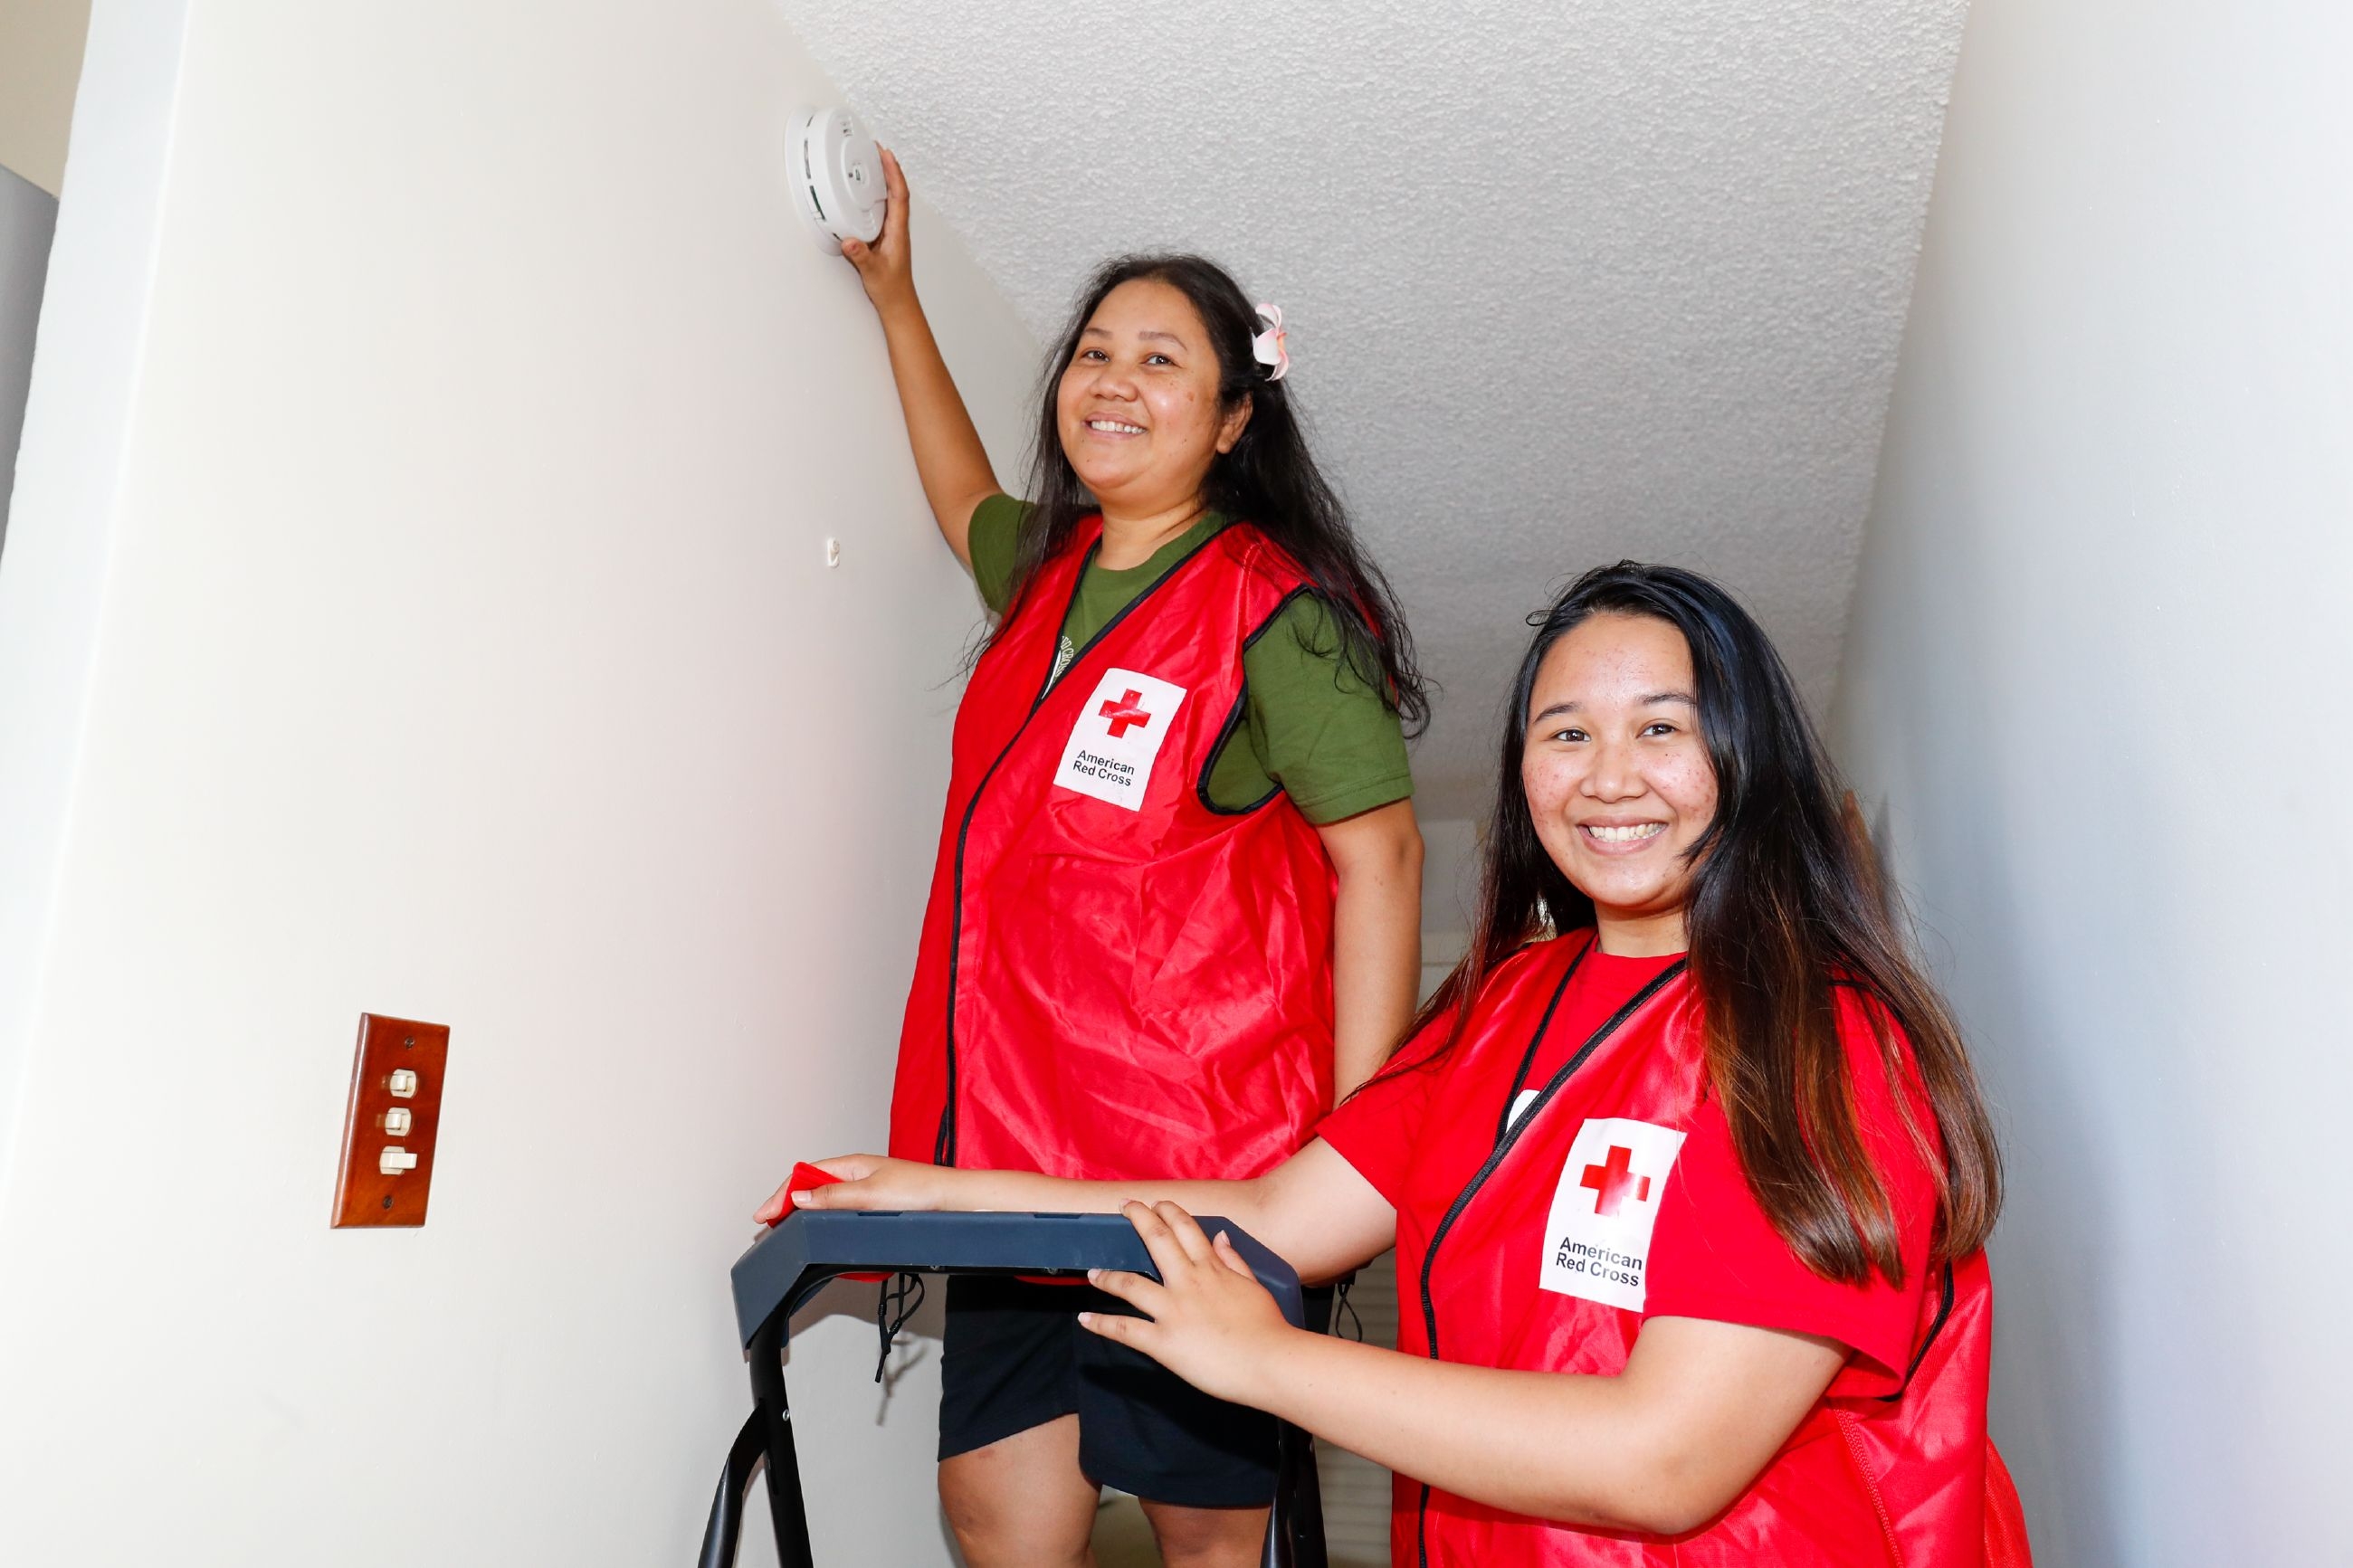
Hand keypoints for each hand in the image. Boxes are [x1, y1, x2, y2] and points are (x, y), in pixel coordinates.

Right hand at [751, 1154, 940, 1222]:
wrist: (952, 1201)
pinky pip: (840, 1210)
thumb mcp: (869, 1195)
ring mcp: (865, 1190)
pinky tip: (822, 1229)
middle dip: (787, 1203)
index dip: (781, 1194)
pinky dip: (825, 1219)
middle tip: (769, 1224)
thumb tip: (798, 1198)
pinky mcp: (876, 1205)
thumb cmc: (919, 1191)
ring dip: (805, 1212)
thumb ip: (832, 1196)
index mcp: (850, 1165)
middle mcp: (856, 1175)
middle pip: (811, 1186)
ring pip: (825, 1199)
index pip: (805, 1175)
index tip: (763, 1214)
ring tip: (788, 1228)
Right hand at [839, 147, 914, 313]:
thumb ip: (861, 257)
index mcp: (898, 231)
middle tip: (876, 149)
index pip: (899, 194)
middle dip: (888, 168)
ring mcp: (892, 231)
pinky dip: (877, 194)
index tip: (885, 155)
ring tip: (873, 162)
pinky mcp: (885, 236)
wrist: (898, 303)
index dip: (893, 173)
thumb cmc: (891, 289)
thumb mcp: (873, 272)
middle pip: (896, 190)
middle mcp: (897, 228)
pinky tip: (866, 191)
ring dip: (884, 178)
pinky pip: (883, 208)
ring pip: (891, 198)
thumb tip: (851, 241)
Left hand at [1079, 1201, 1298, 1407]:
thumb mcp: (1254, 1286)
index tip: (1156, 1203)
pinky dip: (1102, 1324)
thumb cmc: (1268, 1328)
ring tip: (1092, 1273)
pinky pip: (1125, 1330)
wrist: (1270, 1362)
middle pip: (1156, 1241)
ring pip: (1131, 1284)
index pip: (1186, 1229)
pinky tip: (1085, 1319)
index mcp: (1212, 1269)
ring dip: (1108, 1276)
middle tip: (1124, 1206)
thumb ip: (1234, 1260)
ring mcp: (1172, 1311)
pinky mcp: (1163, 1342)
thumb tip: (1220, 1236)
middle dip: (1138, 1219)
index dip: (1168, 1212)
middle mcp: (1187, 1282)